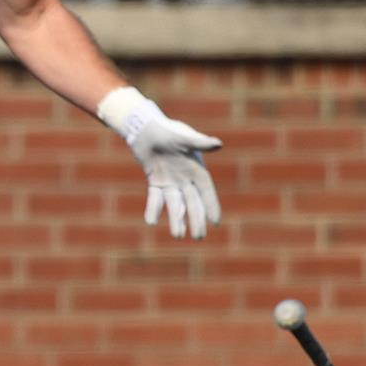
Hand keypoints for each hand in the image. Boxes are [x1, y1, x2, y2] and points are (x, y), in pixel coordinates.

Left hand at [99, 87, 222, 239]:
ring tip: (177, 236)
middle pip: (192, 202)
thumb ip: (200, 143)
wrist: (146, 128)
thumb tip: (218, 144)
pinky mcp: (155, 181)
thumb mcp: (184, 137)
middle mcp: (185, 178)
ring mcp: (170, 181)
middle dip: (196, 219)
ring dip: (176, 219)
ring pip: (175, 204)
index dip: (211, 205)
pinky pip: (155, 198)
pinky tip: (151, 221)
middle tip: (198, 237)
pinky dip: (153, 208)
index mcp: (196, 168)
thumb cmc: (169, 131)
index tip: (215, 222)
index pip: (206, 191)